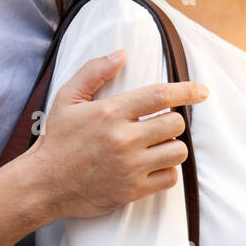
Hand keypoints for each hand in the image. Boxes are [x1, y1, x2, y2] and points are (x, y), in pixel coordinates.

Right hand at [25, 51, 209, 218]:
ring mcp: (130, 166)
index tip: (201, 91)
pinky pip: (170, 178)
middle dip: (173, 122)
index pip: (160, 96)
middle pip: (175, 124)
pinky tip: (151, 166)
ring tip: (155, 147)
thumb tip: (121, 54)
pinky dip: (166, 171)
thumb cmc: (56, 140)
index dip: (187, 91)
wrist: (43, 184)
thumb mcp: (67, 99)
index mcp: (110, 112)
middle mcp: (123, 139)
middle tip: (159, 126)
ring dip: (171, 147)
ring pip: (178, 152)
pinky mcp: (133, 190)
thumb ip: (93, 72)